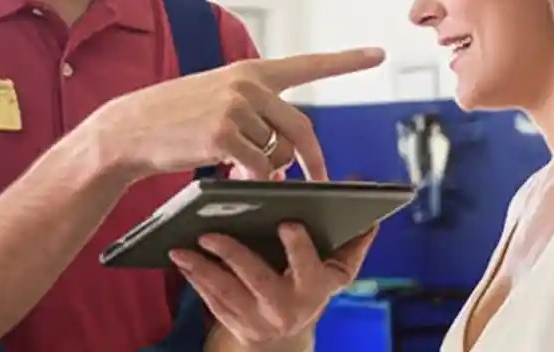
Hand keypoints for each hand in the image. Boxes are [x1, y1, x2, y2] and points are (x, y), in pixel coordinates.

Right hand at [83, 48, 384, 181]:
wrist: (131, 128)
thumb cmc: (176, 120)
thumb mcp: (218, 105)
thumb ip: (256, 121)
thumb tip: (282, 166)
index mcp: (250, 71)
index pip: (306, 64)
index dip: (345, 61)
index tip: (377, 54)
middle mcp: (247, 83)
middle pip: (301, 128)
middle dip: (312, 161)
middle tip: (320, 182)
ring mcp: (236, 107)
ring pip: (276, 153)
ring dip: (264, 170)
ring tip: (234, 166)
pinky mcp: (224, 133)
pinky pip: (258, 168)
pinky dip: (251, 179)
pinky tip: (228, 172)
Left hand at [171, 223, 378, 349]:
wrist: (286, 335)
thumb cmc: (309, 285)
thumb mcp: (333, 270)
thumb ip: (351, 244)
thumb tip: (372, 217)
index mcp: (316, 287)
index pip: (310, 266)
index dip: (299, 248)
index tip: (286, 223)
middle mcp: (288, 307)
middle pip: (259, 280)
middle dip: (235, 256)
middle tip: (210, 232)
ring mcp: (259, 318)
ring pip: (227, 293)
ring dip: (202, 270)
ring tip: (181, 248)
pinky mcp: (235, 323)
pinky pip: (211, 301)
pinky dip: (195, 280)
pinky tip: (180, 259)